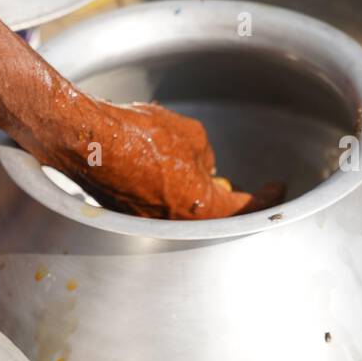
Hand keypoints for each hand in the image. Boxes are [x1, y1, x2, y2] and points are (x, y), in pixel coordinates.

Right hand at [39, 98, 282, 219]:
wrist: (86, 143)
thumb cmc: (138, 136)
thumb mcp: (190, 135)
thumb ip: (205, 156)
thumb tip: (203, 168)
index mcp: (201, 207)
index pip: (247, 209)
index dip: (266, 197)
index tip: (275, 189)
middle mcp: (176, 225)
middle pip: (213, 221)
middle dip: (227, 204)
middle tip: (238, 190)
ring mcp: (149, 225)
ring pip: (182, 217)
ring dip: (191, 201)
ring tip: (193, 177)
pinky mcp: (126, 218)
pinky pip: (156, 213)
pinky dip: (164, 199)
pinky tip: (159, 177)